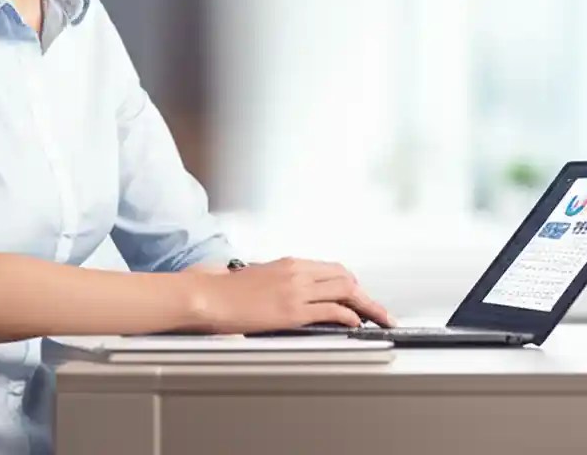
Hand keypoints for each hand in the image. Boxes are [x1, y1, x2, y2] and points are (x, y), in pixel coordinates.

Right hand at [186, 257, 395, 333]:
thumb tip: (286, 293)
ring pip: (346, 290)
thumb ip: (277, 282)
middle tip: (379, 310)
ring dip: (367, 305)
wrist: (207, 295)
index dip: (351, 282)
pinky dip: (350, 316)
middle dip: (366, 295)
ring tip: (379, 318)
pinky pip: (332, 310)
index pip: (332, 269)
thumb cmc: (224, 290)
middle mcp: (297, 271)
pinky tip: (355, 323)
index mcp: (289, 263)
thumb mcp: (257, 277)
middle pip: (345, 277)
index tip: (360, 295)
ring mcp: (296, 290)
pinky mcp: (292, 310)